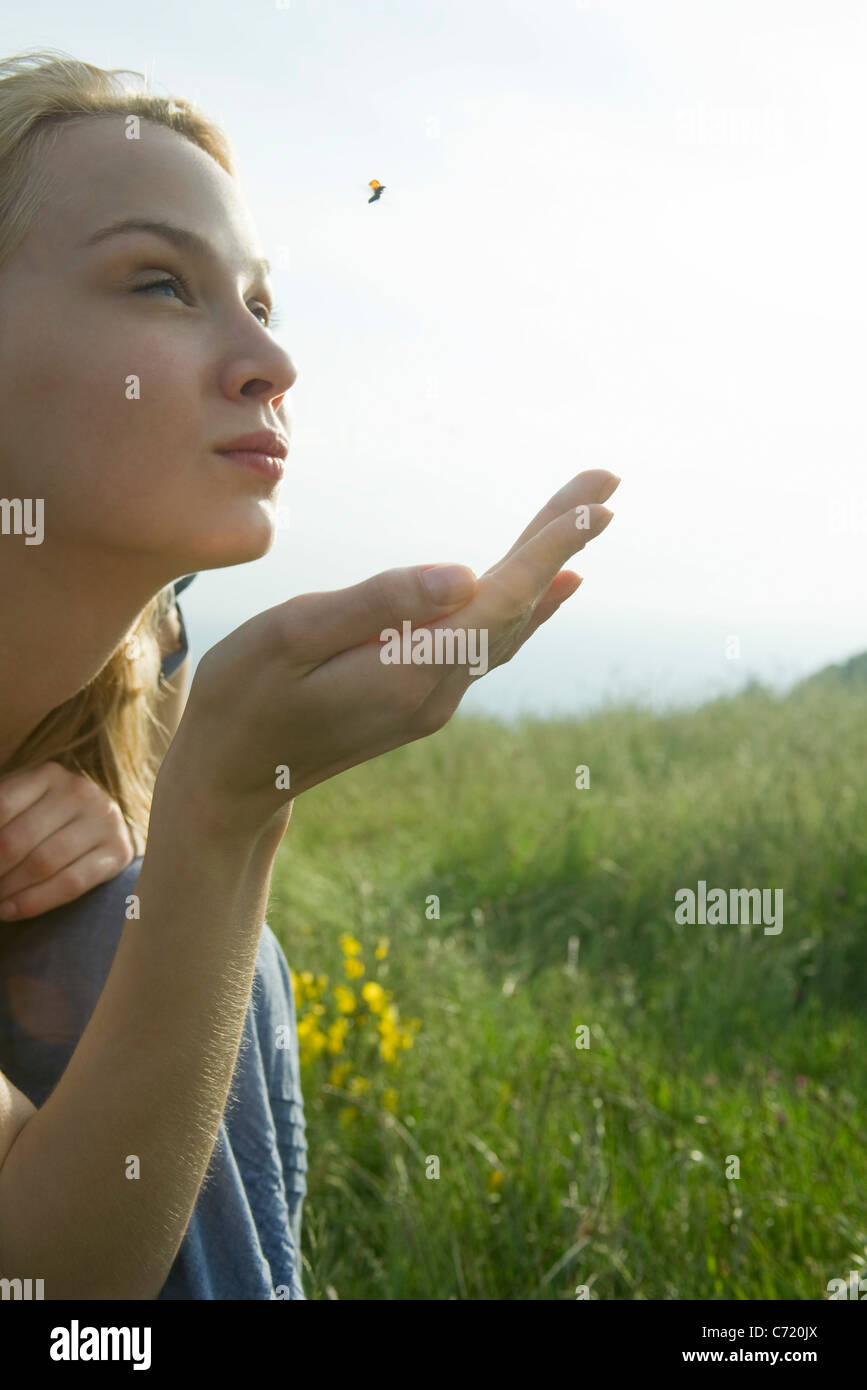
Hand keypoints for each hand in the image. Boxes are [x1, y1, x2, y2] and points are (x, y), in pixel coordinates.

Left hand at [0, 762, 135, 920]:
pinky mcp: (118, 852)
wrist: (103, 825)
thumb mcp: (21, 806)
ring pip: (43, 863)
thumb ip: (1, 820)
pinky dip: (34, 902)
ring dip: (7, 890)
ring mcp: (103, 821)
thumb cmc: (48, 818)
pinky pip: (71, 883)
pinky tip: (9, 911)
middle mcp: (80, 792)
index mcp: (48, 775)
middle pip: (18, 839)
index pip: (1, 806)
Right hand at [162, 469, 619, 838]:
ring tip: (584, 516)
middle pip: (516, 606)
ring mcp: (433, 701)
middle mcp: (438, 691)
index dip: (550, 545)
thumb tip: (466, 575)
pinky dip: (523, 604)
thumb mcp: (293, 636)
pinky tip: (548, 587)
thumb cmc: (245, 697)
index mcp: (411, 670)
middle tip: (606, 481)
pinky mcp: (419, 700)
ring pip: (507, 624)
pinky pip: (488, 643)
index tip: (598, 498)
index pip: (501, 597)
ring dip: (546, 568)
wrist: (232, 779)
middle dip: (561, 541)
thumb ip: (379, 603)